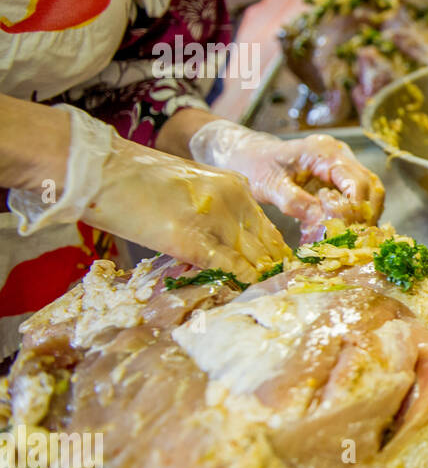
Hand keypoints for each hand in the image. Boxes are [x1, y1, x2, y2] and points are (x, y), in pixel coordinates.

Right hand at [7, 106, 287, 281]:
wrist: (102, 168)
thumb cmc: (139, 180)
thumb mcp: (193, 188)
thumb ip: (218, 213)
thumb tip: (233, 249)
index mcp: (236, 186)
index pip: (268, 228)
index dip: (277, 254)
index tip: (285, 274)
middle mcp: (233, 201)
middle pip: (266, 245)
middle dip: (275, 271)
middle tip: (285, 292)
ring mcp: (215, 219)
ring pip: (253, 257)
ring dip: (262, 279)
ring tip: (271, 298)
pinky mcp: (192, 239)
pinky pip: (228, 265)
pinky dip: (240, 280)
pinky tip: (246, 291)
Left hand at [189, 120, 383, 240]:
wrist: (248, 155)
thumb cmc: (254, 166)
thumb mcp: (269, 185)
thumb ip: (295, 202)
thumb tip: (321, 222)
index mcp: (323, 152)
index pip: (357, 182)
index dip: (355, 209)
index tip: (342, 231)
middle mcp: (340, 154)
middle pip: (370, 187)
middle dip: (363, 215)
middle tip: (348, 239)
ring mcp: (342, 164)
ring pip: (370, 192)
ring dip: (361, 216)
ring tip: (343, 236)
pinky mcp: (340, 176)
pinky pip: (358, 196)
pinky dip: (353, 214)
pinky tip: (337, 229)